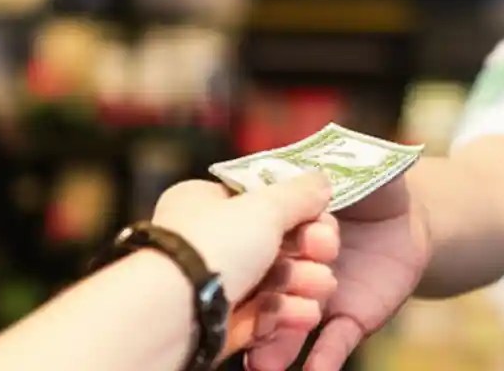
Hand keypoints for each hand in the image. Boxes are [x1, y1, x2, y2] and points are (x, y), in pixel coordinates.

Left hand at [152, 174, 339, 359]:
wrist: (178, 311)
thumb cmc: (213, 245)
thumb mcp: (264, 207)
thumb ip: (299, 193)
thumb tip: (321, 181)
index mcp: (205, 203)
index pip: (261, 201)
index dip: (298, 211)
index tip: (322, 219)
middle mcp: (207, 242)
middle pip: (274, 243)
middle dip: (308, 252)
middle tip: (325, 253)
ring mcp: (214, 284)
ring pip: (274, 281)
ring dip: (304, 283)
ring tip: (319, 287)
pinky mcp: (222, 322)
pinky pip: (264, 314)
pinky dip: (287, 314)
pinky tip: (303, 313)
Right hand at [245, 176, 431, 370]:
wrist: (411, 221)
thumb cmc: (373, 184)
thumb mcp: (355, 167)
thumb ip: (332, 168)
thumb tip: (312, 168)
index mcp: (287, 226)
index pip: (266, 238)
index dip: (259, 247)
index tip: (244, 256)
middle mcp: (291, 267)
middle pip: (269, 287)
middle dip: (257, 304)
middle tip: (239, 323)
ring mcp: (315, 297)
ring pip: (290, 325)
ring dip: (275, 346)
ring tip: (261, 364)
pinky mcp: (347, 319)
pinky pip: (334, 343)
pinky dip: (325, 360)